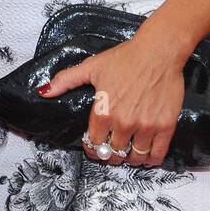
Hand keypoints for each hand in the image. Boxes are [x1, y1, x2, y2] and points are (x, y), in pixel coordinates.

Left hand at [39, 34, 185, 167]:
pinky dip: (151, 160)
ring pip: (135, 158)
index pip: (94, 144)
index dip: (92, 148)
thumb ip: (66, 80)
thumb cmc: (126, 57)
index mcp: (104, 111)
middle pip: (114, 154)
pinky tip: (147, 155)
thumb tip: (44, 91)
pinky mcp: (165, 126)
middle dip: (110, 154)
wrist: (158, 50)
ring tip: (128, 152)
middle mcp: (123, 123)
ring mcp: (146, 126)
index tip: (94, 146)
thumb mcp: (91, 66)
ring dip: (129, 158)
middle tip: (112, 149)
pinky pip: (157, 155)